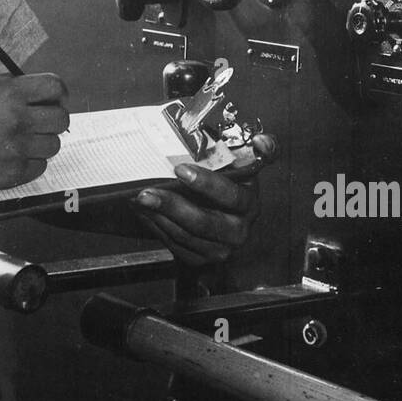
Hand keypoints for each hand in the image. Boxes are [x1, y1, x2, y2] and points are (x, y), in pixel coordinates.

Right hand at [0, 73, 68, 194]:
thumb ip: (9, 85)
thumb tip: (37, 89)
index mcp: (10, 94)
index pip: (55, 87)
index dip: (59, 92)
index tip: (55, 98)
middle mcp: (18, 120)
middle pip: (61, 118)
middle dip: (53, 118)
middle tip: (41, 121)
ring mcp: (18, 149)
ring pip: (54, 144)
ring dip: (42, 142)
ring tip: (23, 141)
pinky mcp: (14, 173)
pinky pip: (40, 166)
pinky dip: (31, 162)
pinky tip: (14, 156)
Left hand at [130, 133, 275, 265]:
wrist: (225, 220)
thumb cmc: (227, 185)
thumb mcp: (240, 166)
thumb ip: (249, 151)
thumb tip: (261, 141)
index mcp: (248, 202)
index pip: (231, 194)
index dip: (208, 183)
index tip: (180, 169)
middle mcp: (239, 229)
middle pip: (204, 221)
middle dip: (172, 204)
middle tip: (147, 190)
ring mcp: (221, 248)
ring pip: (186, 234)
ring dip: (159, 216)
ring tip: (140, 198)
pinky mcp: (203, 259)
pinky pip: (176, 244)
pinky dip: (158, 227)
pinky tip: (145, 212)